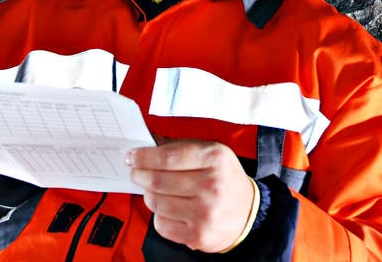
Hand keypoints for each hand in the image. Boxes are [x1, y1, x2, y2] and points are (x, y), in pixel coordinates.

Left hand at [127, 140, 253, 251]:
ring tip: (152, 190)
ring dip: (148, 195)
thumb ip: (180, 147)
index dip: (144, 157)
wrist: (250, 213)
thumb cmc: (225, 179)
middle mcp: (211, 186)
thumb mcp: (211, 152)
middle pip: (158, 180)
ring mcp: (205, 212)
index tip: (132, 157)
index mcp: (215, 159)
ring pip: (156, 203)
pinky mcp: (198, 235)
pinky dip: (158, 215)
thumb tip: (147, 146)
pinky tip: (166, 208)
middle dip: (139, 175)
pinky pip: (161, 224)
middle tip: (136, 172)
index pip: (167, 157)